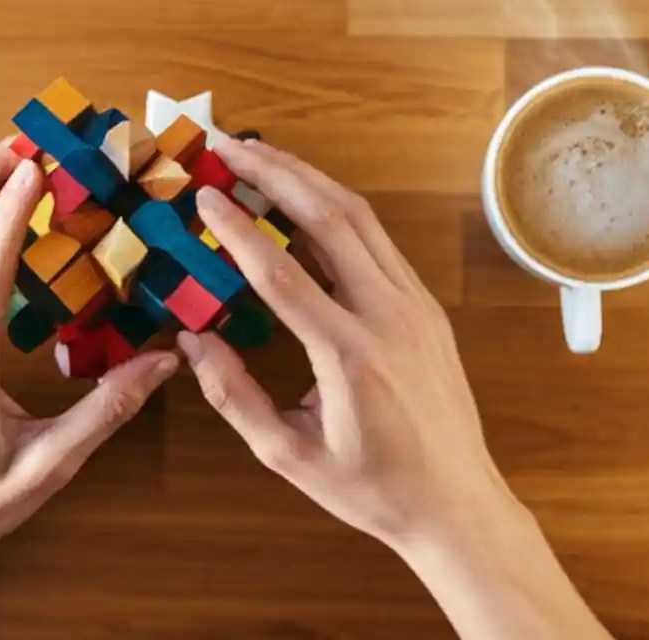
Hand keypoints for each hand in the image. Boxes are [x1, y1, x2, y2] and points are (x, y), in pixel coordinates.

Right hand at [181, 137, 609, 638]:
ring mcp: (415, 304)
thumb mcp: (288, 455)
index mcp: (350, 355)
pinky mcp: (425, 305)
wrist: (456, 503)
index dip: (237, 229)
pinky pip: (377, 240)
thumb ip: (234, 397)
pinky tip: (303, 199)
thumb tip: (192, 339)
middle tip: (227, 146)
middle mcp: (390, 315)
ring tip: (259, 155)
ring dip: (307, 178)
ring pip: (360, 217)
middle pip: (330, 218)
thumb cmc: (371, 488)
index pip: (282, 273)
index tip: (202, 194)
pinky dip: (335, 208)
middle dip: (275, 172)